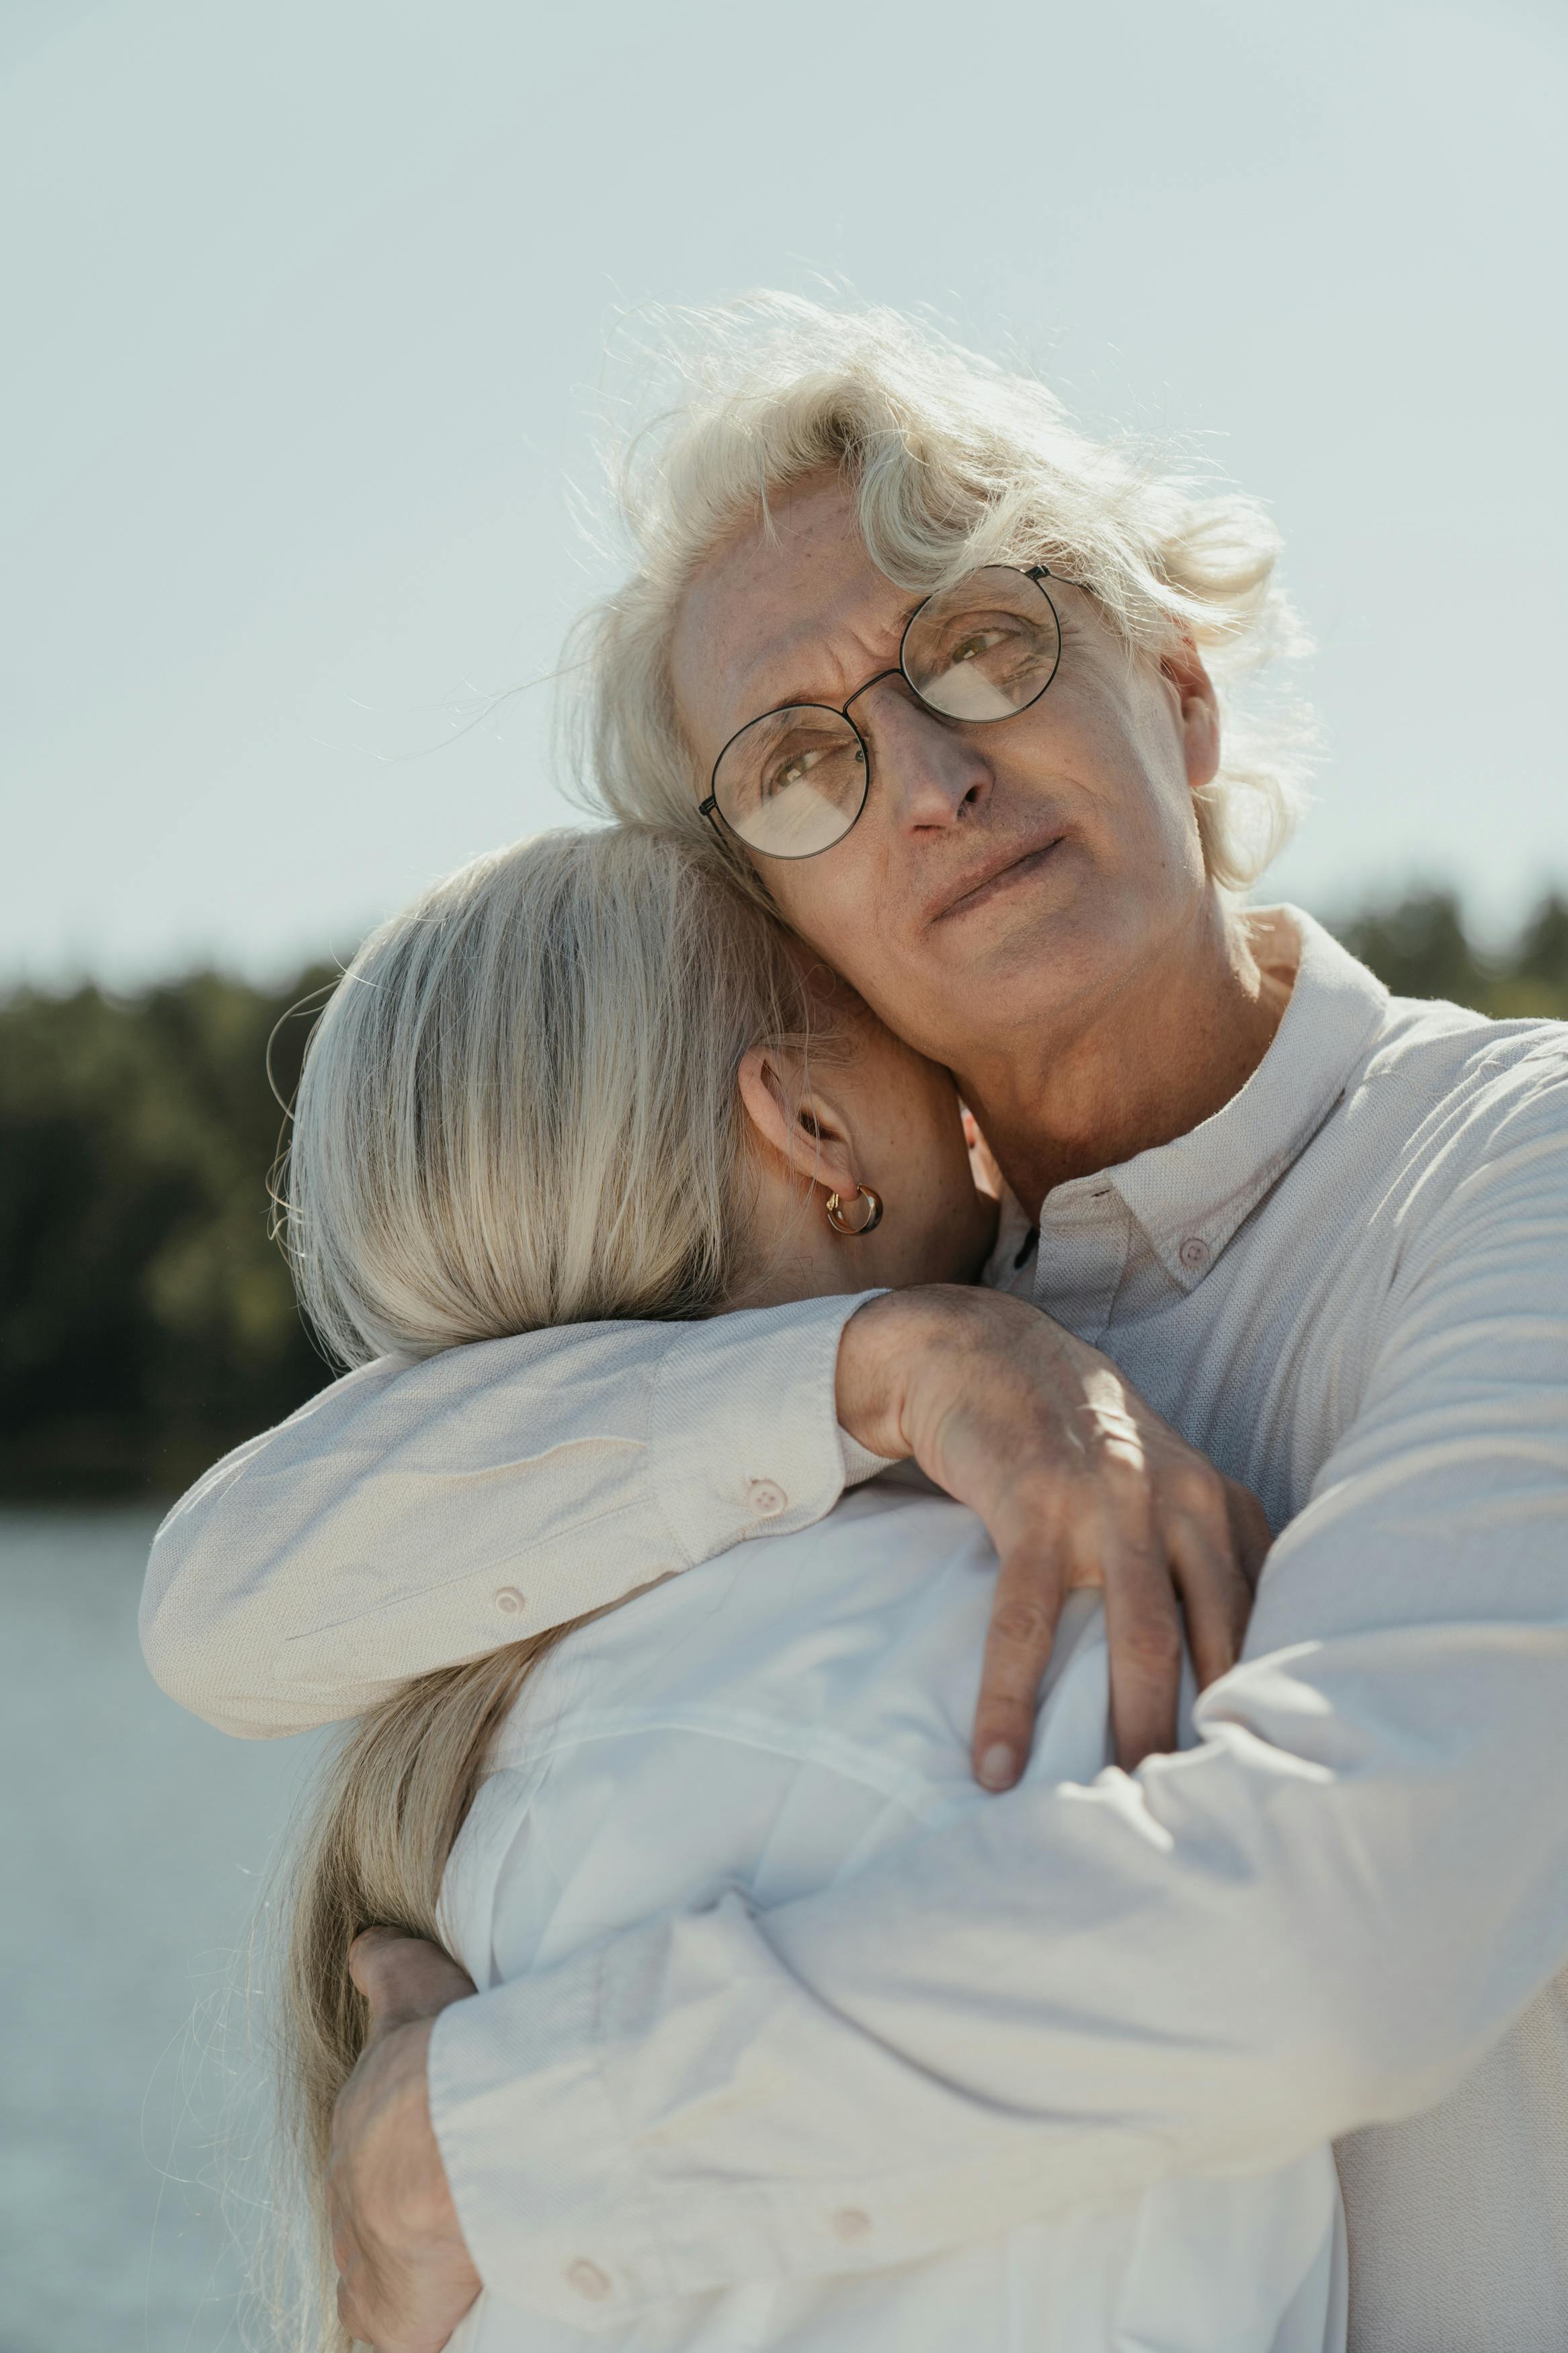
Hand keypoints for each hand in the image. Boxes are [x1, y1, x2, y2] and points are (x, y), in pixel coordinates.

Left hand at [329, 1928, 480, 2351]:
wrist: (449, 2141)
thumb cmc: (438, 2061)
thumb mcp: (412, 1988)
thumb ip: (387, 1967)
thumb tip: (362, 1940)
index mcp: (357, 2133)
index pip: (373, 2154)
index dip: (404, 2156)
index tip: (431, 2159)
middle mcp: (347, 2202)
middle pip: (369, 2217)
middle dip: (401, 2217)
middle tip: (450, 2212)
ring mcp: (363, 2266)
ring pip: (374, 2275)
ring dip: (405, 2272)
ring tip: (451, 2264)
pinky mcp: (390, 2322)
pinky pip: (392, 2335)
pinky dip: (413, 2328)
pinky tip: (442, 2317)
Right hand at [836, 1288, 1269, 1784]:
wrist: (982, 1348)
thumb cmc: (1075, 1434)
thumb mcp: (1161, 1482)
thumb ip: (1205, 1556)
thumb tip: (1241, 1675)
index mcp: (1219, 1505)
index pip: (1265, 1622)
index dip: (1271, 1707)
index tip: (1267, 1787)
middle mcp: (1182, 1500)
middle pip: (1218, 1643)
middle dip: (1219, 1736)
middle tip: (1215, 1822)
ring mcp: (1110, 1499)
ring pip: (1138, 1639)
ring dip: (1135, 1728)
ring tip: (1122, 1808)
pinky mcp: (1035, 1506)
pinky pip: (1024, 1622)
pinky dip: (1009, 1700)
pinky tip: (998, 1764)